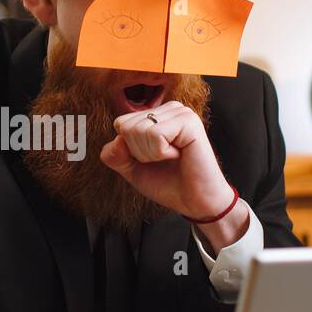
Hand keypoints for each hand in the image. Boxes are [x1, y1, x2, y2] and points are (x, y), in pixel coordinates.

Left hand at [100, 101, 248, 252]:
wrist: (195, 202)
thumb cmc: (169, 184)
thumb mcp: (132, 169)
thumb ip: (115, 155)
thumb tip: (116, 140)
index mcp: (157, 115)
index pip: (121, 124)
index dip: (130, 150)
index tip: (153, 158)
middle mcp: (169, 109)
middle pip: (127, 127)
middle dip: (140, 152)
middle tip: (164, 160)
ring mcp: (181, 113)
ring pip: (139, 130)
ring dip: (152, 154)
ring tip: (173, 158)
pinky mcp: (189, 122)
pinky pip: (155, 135)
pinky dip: (162, 153)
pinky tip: (179, 155)